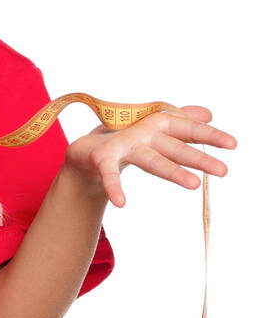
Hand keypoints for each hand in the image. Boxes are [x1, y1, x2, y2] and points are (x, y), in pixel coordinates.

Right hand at [64, 105, 236, 207]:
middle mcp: (143, 133)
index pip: (187, 130)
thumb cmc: (123, 140)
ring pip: (152, 160)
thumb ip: (180, 121)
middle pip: (175, 147)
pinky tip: (122, 203)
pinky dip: (114, 187)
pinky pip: (110, 175)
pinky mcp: (101, 157)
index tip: (233, 145)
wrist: (85, 151)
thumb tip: (208, 114)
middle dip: (199, 158)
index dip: (210, 136)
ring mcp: (123, 145)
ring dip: (173, 171)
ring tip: (194, 185)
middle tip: (222, 171)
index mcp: (157, 125)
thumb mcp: (154, 132)